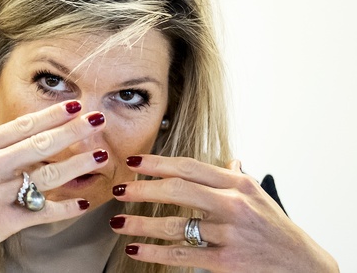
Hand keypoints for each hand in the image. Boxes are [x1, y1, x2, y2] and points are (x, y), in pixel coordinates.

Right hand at [0, 101, 110, 272]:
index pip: (21, 126)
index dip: (50, 115)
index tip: (74, 104)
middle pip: (39, 145)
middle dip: (72, 131)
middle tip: (97, 119)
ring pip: (47, 176)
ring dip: (77, 165)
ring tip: (101, 156)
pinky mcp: (5, 221)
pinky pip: (43, 212)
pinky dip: (66, 208)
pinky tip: (85, 202)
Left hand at [111, 155, 338, 271]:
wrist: (303, 266)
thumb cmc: (277, 230)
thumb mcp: (260, 196)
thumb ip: (237, 178)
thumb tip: (227, 161)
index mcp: (237, 184)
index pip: (189, 166)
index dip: (157, 163)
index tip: (133, 162)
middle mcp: (233, 204)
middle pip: (177, 189)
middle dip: (142, 189)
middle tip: (118, 189)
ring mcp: (229, 233)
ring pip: (173, 224)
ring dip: (140, 223)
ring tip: (118, 222)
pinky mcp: (226, 261)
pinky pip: (182, 254)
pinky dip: (154, 252)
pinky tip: (136, 249)